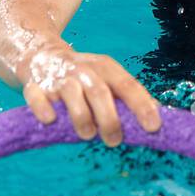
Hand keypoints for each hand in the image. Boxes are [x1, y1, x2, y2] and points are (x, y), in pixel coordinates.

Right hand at [15, 38, 161, 145]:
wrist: (41, 55)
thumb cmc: (84, 75)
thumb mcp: (108, 78)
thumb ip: (129, 96)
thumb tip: (158, 114)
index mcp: (106, 68)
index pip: (128, 86)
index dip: (141, 106)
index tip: (153, 127)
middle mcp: (84, 71)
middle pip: (100, 92)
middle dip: (110, 118)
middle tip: (115, 140)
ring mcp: (59, 79)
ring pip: (72, 95)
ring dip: (81, 116)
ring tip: (88, 135)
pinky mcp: (35, 87)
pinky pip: (37, 97)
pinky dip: (43, 108)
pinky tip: (51, 120)